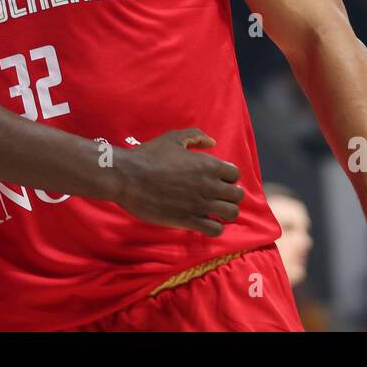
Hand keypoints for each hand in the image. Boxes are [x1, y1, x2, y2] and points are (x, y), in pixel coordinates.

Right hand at [113, 128, 243, 235]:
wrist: (128, 177)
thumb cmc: (149, 155)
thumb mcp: (173, 138)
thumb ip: (196, 136)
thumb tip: (212, 142)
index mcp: (208, 164)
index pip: (235, 174)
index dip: (227, 177)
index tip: (217, 179)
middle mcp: (209, 185)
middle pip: (237, 195)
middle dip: (229, 195)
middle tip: (216, 196)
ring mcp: (201, 204)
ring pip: (231, 213)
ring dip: (224, 212)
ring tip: (213, 210)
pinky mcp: (189, 220)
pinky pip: (215, 230)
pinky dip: (214, 227)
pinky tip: (204, 222)